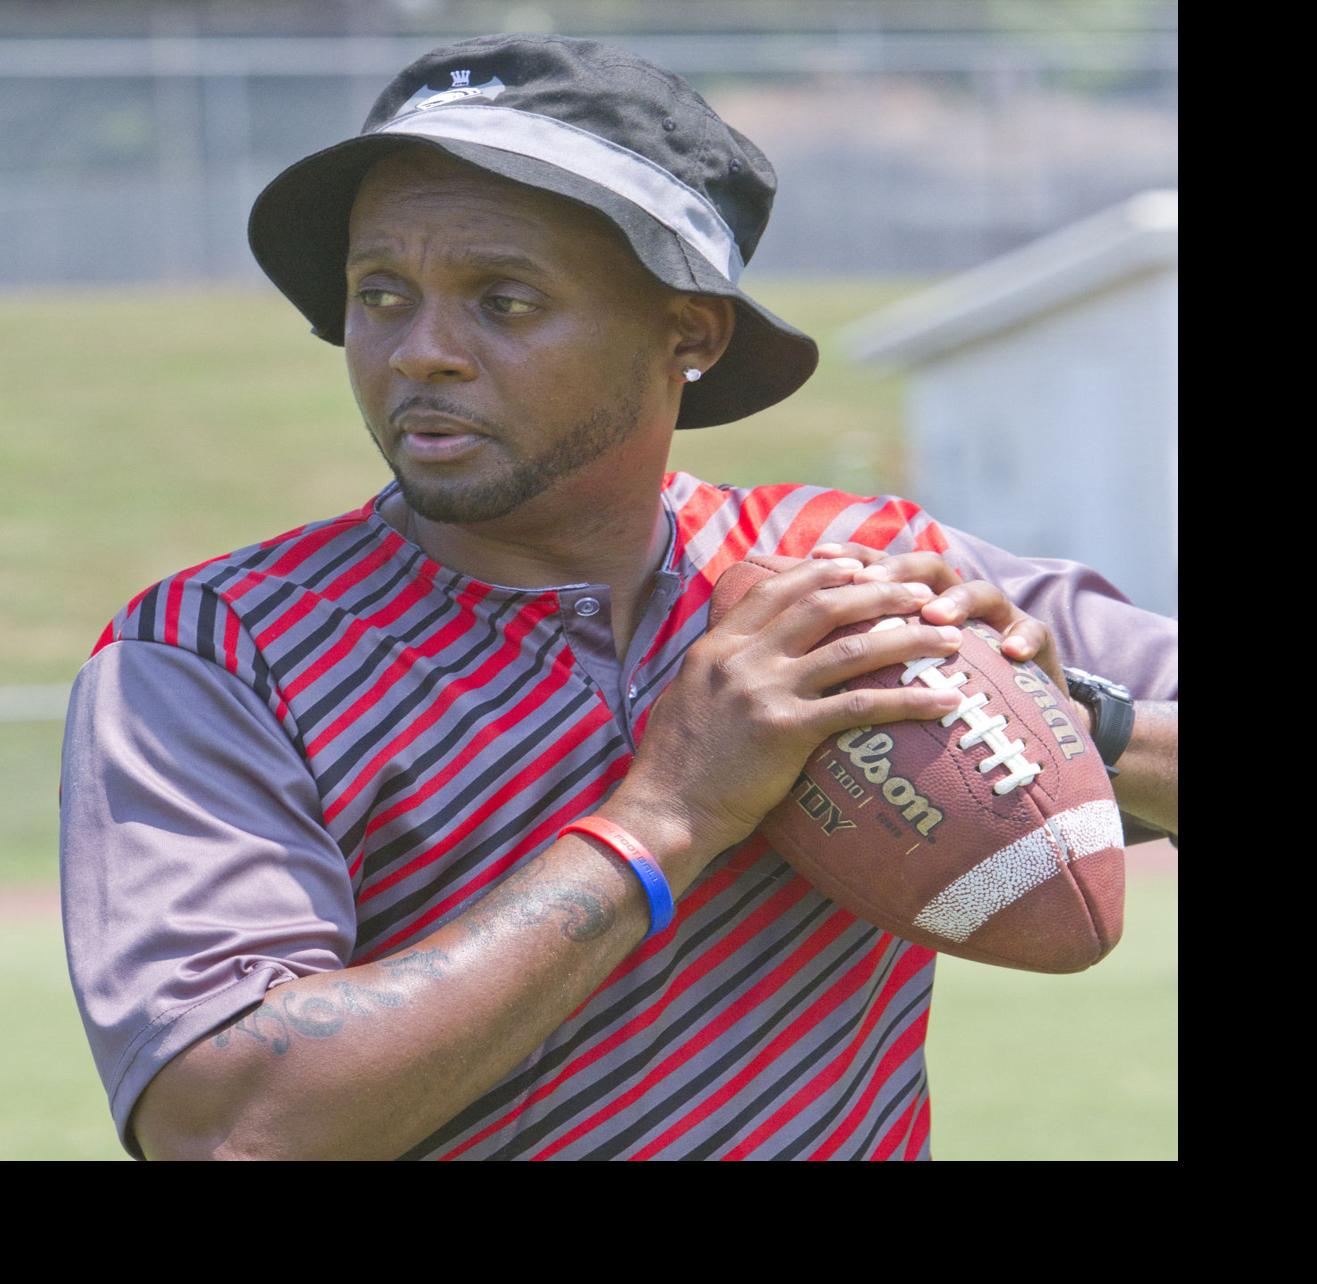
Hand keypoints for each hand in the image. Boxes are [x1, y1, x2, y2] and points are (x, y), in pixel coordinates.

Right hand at [615, 556, 966, 858]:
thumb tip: (740, 659)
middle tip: (920, 596)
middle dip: (879, 592)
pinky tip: (944, 702)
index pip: (775, 589)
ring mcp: (765, 691)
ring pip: (851, 648)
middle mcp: (742, 659)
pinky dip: (909, 701)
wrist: (664, 812)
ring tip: (948, 640)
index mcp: (716, 647)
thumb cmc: (674, 767)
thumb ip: (717, 670)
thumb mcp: (685, 698)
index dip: (822, 571)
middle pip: (822, 606)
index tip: (860, 566)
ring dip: (907, 639)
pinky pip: (862, 707)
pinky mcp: (787, 731)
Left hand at [810, 542, 1073, 703]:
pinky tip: (1011, 654)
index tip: (819, 556)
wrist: (1015, 722)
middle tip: (871, 583)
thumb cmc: (936, 701)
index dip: (851, 556)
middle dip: (900, 571)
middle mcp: (955, 601)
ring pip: (982, 591)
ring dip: (957, 599)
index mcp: (916, 603)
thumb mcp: (892, 681)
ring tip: (934, 616)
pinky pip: (1034, 634)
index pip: (882, 567)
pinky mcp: (1035, 644)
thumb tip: (782, 655)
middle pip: (929, 568)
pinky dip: (1024, 638)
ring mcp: (996, 620)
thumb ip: (849, 661)